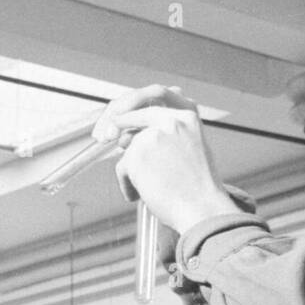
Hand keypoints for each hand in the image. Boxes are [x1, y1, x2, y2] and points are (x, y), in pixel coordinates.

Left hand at [92, 85, 231, 231]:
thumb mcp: (190, 149)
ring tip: (149, 187)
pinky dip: (128, 185)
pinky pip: (122, 167)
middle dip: (112, 117)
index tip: (118, 119)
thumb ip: (167, 133)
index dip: (132, 105)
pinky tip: (143, 195)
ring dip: (131, 169)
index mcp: (188, 115)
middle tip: (101, 135)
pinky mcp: (138, 152)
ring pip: (127, 146)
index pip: (155, 94)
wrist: (203, 210)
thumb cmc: (197, 189)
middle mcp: (171, 119)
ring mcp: (154, 134)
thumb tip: (130, 132)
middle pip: (131, 104)